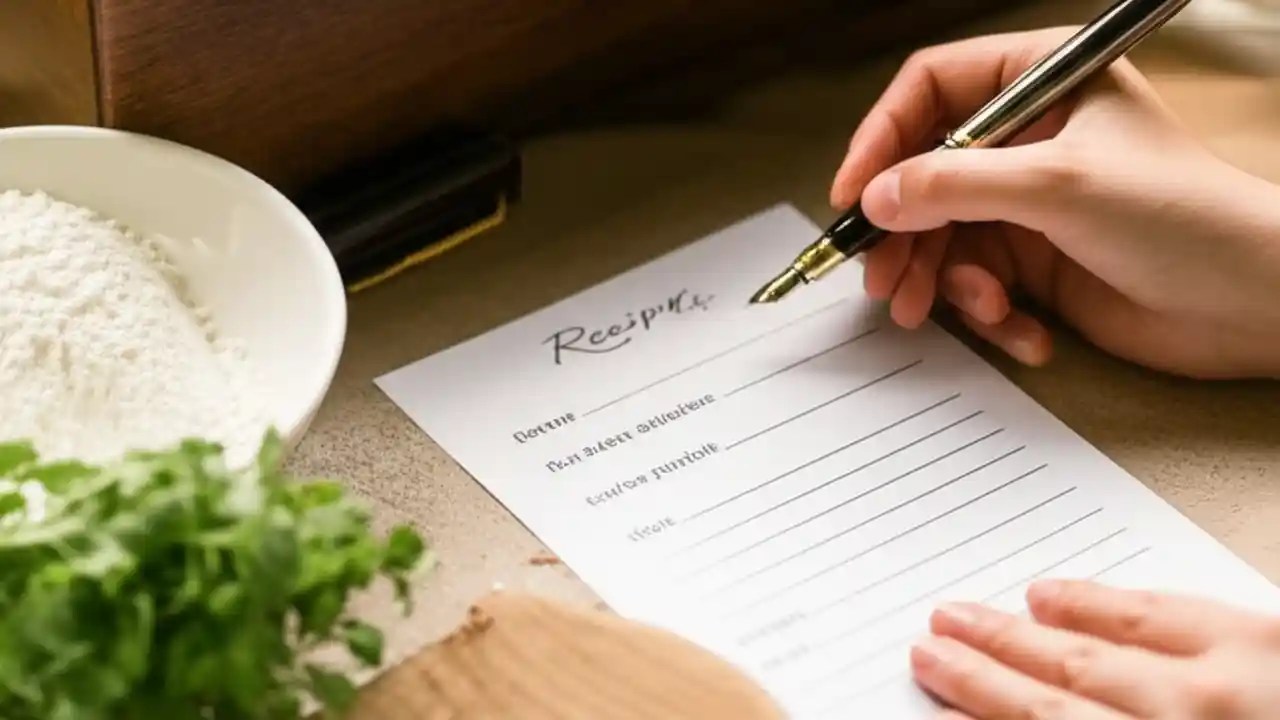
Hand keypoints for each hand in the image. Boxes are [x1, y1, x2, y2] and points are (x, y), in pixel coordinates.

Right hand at [832, 28, 1279, 379]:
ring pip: (943, 235)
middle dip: (902, 232)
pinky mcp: (1038, 260)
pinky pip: (979, 281)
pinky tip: (1021, 330)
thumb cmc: (1180, 217)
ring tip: (930, 312)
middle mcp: (1028, 138)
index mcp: (1039, 83)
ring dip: (937, 280)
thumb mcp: (1055, 186)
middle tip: (881, 279)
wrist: (1251, 305)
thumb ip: (954, 186)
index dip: (881, 138)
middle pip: (925, 173)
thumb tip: (875, 199)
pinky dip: (988, 311)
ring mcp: (1031, 201)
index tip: (852, 194)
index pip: (931, 91)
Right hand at [911, 580, 1279, 718]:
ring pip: (1093, 647)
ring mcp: (1222, 680)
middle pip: (1053, 690)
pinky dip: (1098, 601)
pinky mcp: (1266, 638)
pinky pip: (1161, 610)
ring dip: (1019, 632)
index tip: (935, 698)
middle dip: (983, 667)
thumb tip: (1027, 712)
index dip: (979, 708)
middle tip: (932, 645)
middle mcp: (1175, 716)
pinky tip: (1058, 594)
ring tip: (968, 616)